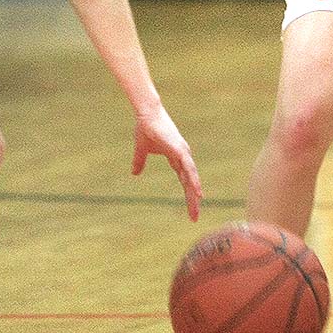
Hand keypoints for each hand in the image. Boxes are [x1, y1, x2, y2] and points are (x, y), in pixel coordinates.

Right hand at [132, 105, 202, 220]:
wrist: (147, 114)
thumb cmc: (146, 128)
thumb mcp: (141, 150)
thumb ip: (139, 162)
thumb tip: (134, 173)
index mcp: (176, 158)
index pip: (184, 180)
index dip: (188, 195)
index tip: (191, 210)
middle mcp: (183, 156)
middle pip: (190, 182)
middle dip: (193, 200)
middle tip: (195, 218)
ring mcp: (183, 152)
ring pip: (191, 177)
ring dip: (194, 192)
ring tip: (198, 207)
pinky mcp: (180, 149)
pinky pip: (188, 167)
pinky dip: (193, 179)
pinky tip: (197, 190)